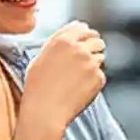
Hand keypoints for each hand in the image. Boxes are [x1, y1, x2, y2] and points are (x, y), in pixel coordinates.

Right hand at [14, 21, 105, 139]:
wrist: (45, 111)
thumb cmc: (38, 88)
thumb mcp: (41, 58)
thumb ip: (58, 43)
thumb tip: (73, 32)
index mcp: (63, 40)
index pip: (82, 28)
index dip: (84, 34)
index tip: (85, 40)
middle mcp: (79, 48)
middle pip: (96, 40)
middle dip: (93, 47)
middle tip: (85, 60)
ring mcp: (91, 63)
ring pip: (100, 57)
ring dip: (93, 64)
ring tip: (77, 79)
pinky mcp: (99, 78)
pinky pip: (100, 75)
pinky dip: (94, 81)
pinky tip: (79, 89)